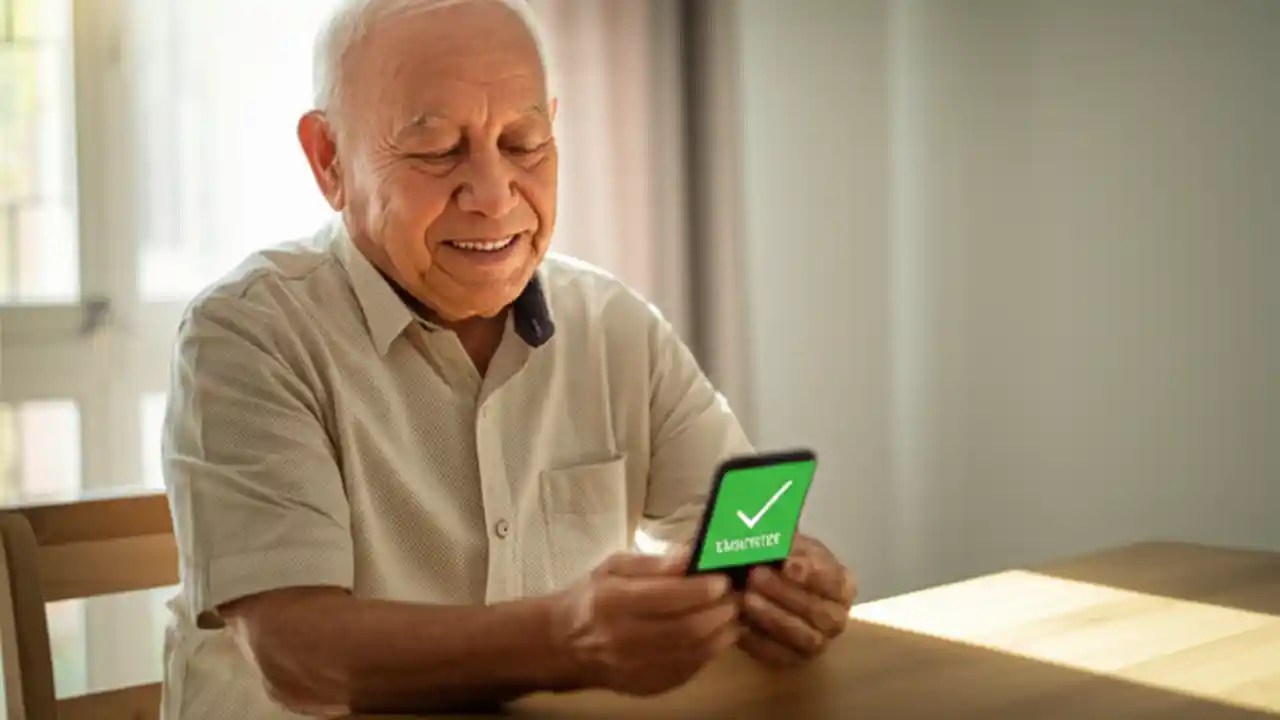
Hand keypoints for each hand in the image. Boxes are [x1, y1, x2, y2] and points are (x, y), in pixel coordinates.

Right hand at [548, 551, 741, 695]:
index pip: (668, 597)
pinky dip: (711, 651)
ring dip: (723, 632)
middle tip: (735, 596)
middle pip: (688, 628)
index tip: (722, 579)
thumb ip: (652, 562)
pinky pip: (690, 670)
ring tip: (732, 614)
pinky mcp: (649, 686)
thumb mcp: (613, 568)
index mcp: (613, 602)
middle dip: (720, 611)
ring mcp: (637, 668)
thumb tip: (690, 554)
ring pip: (695, 652)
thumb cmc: (592, 598)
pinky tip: (718, 635)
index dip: (702, 588)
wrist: (566, 646)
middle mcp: (624, 638)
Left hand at [738, 534, 856, 668]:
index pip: (834, 581)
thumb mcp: (785, 542)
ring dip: (773, 617)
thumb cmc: (777, 559)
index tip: (786, 564)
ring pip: (803, 637)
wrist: (757, 581)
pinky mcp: (792, 659)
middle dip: (786, 594)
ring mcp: (816, 642)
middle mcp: (835, 617)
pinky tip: (740, 624)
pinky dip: (758, 641)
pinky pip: (778, 656)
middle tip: (756, 576)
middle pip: (819, 612)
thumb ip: (786, 543)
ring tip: (746, 598)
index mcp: (841, 585)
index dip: (811, 573)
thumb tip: (781, 546)